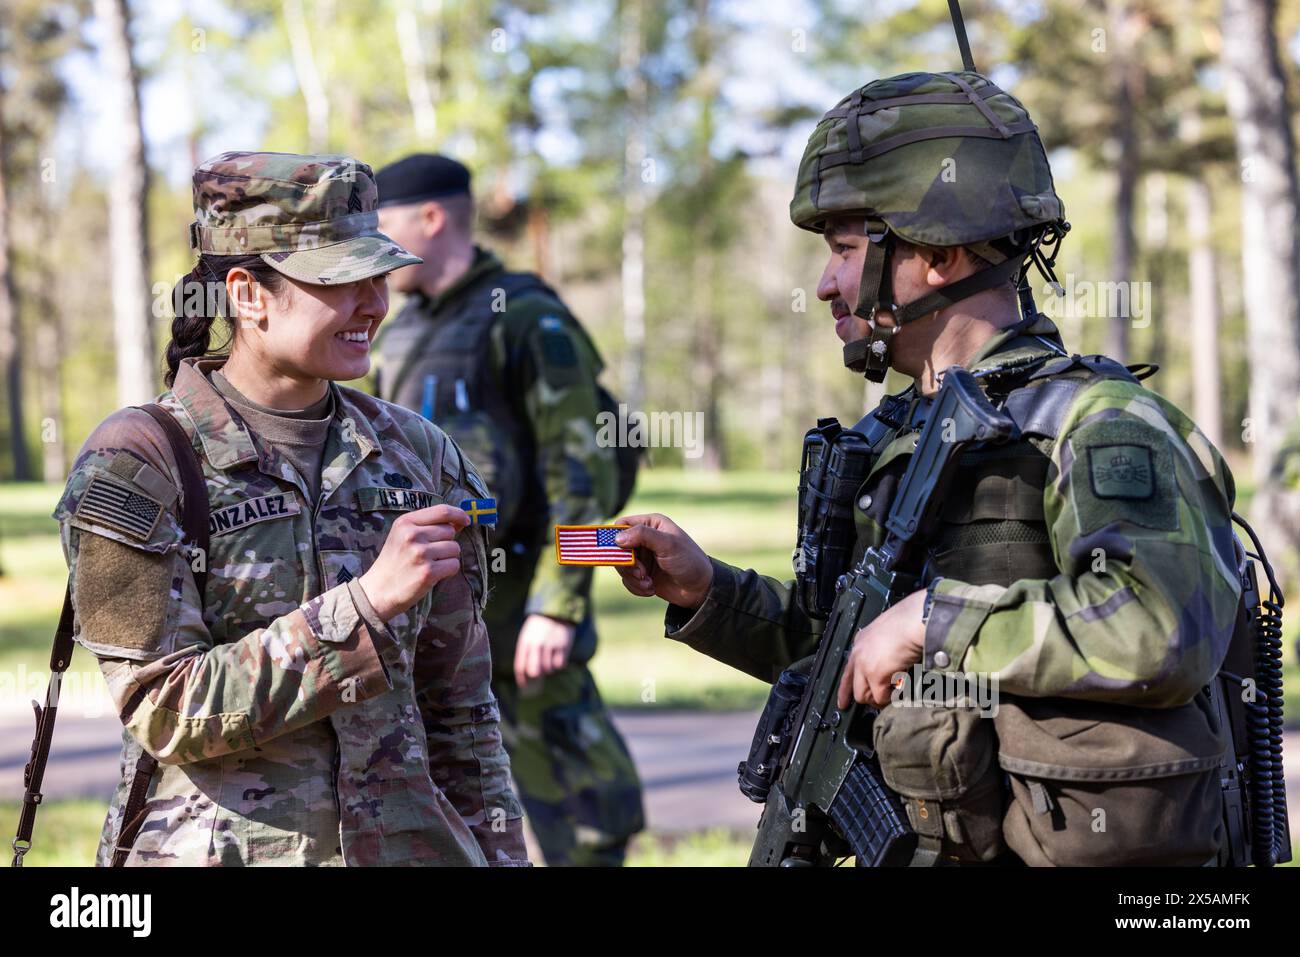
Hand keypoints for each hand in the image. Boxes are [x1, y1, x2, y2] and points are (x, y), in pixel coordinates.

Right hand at [358, 504, 469, 620]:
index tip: (465, 520)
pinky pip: (454, 565)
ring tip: (431, 564)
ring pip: (455, 548)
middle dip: (447, 542)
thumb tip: (459, 522)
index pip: (442, 510)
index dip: (458, 514)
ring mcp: (420, 553)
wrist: (378, 590)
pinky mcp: (428, 572)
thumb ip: (428, 526)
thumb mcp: (403, 536)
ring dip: (448, 557)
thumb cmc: (394, 562)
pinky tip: (434, 574)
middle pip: (450, 531)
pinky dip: (448, 570)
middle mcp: (412, 535)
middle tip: (431, 554)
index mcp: (406, 522)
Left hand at [514, 614, 575, 687]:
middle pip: (534, 672)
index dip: (522, 679)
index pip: (520, 666)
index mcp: (525, 642)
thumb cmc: (539, 627)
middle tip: (539, 673)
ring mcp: (551, 645)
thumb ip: (526, 653)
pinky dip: (559, 663)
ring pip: (549, 669)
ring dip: (549, 668)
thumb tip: (528, 675)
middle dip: (536, 676)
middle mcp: (537, 644)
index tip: (524, 686)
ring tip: (550, 658)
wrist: (555, 611)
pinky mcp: (564, 646)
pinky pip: (560, 664)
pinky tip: (558, 655)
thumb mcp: (527, 636)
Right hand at [613, 513, 712, 609]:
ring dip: (633, 578)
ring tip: (649, 584)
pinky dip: (636, 587)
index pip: (622, 525)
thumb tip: (617, 538)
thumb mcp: (668, 544)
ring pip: (621, 566)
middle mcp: (644, 539)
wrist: (700, 589)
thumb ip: (643, 536)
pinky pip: (627, 580)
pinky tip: (651, 589)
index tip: (618, 553)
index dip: (615, 538)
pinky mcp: (642, 574)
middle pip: (617, 548)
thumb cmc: (689, 561)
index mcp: (651, 524)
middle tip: (641, 573)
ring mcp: (642, 557)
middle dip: (627, 564)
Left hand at [836, 589, 927, 708]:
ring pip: (864, 696)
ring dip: (881, 698)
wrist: (916, 619)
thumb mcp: (890, 632)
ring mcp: (865, 666)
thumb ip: (884, 649)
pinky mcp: (875, 675)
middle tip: (884, 700)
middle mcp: (859, 654)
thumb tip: (892, 664)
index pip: (848, 670)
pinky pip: (881, 697)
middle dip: (869, 697)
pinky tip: (901, 686)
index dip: (845, 689)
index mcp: (862, 641)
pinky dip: (893, 697)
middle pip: (855, 688)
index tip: (843, 702)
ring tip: (896, 692)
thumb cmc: (911, 621)